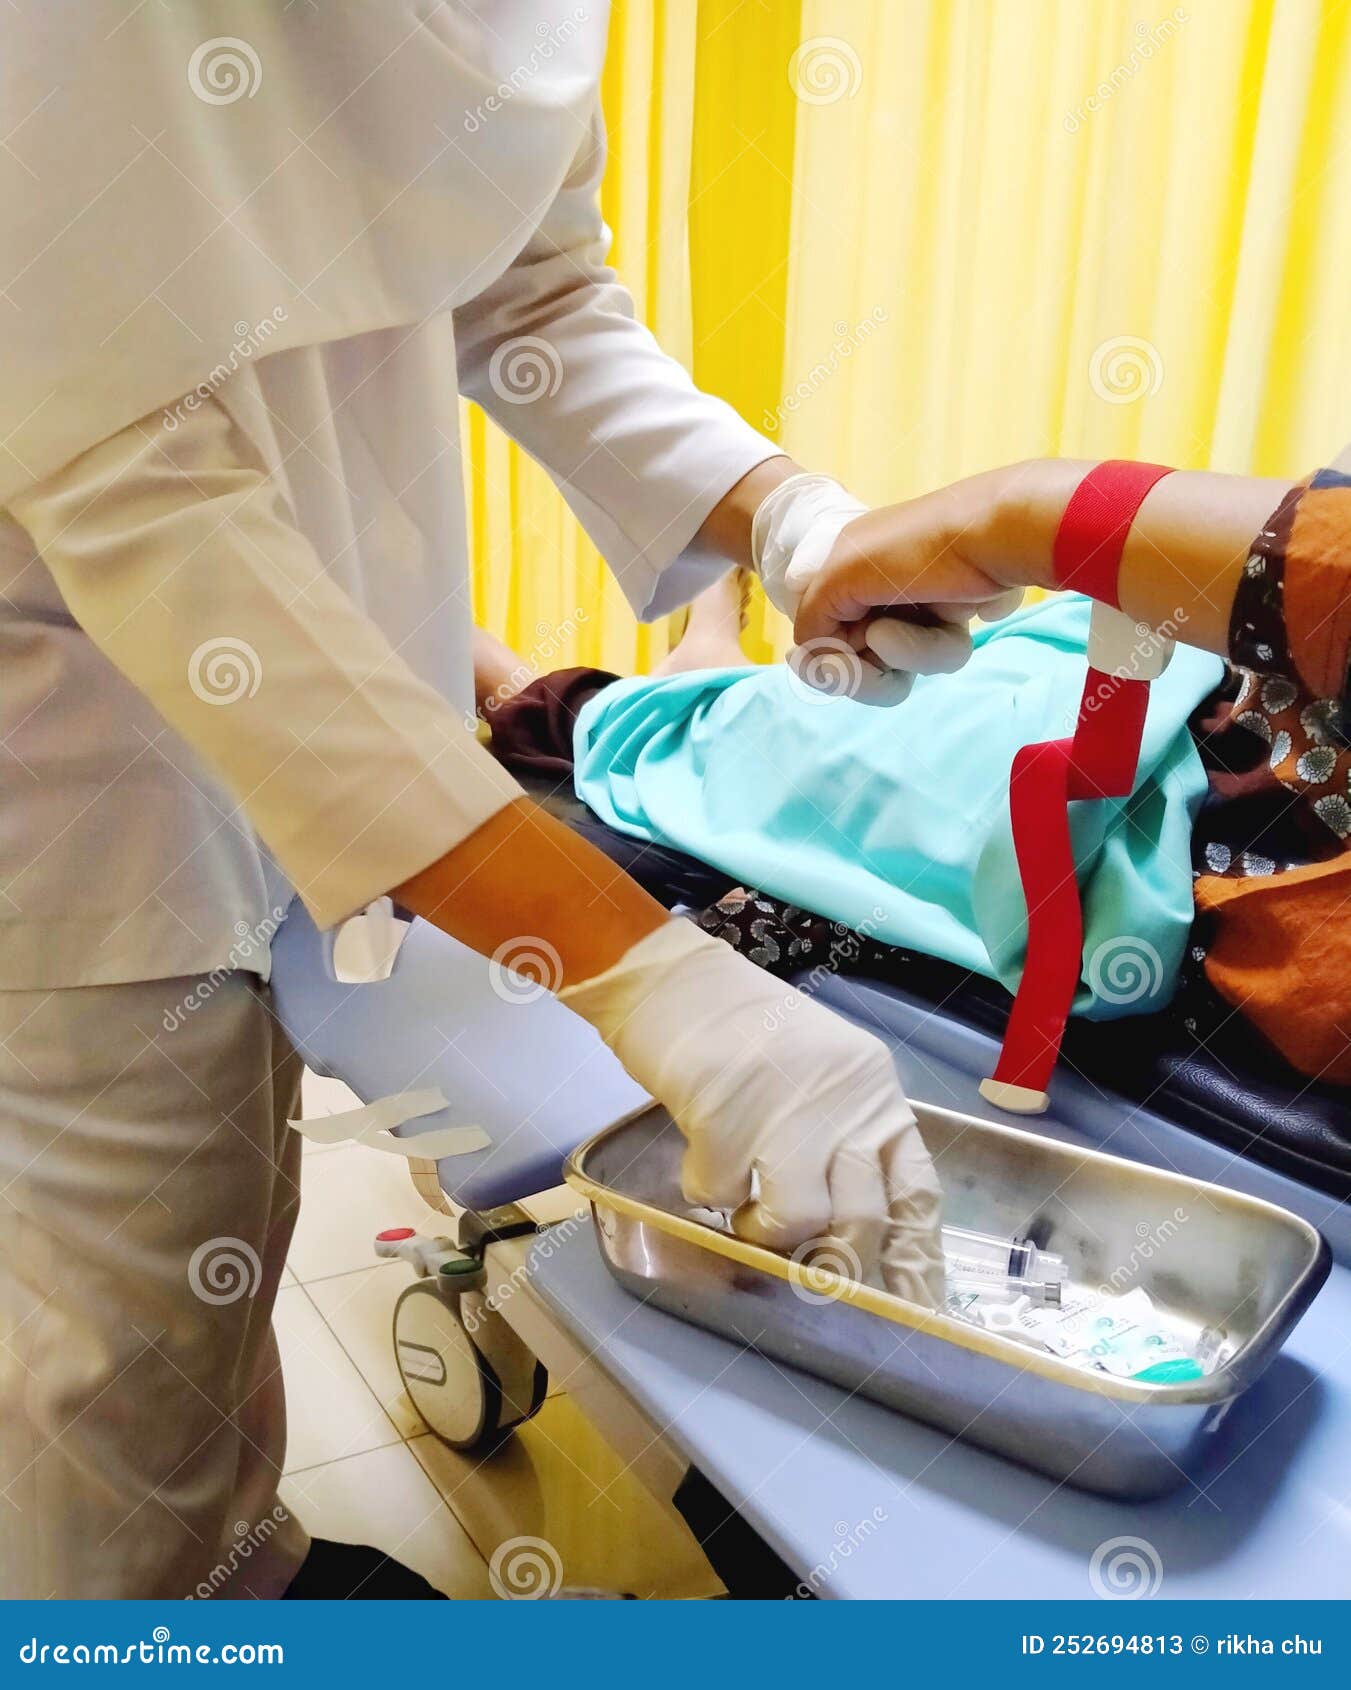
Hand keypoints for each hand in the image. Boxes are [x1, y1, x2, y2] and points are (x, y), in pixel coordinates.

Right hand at [559, 918, 944, 1306]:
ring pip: (800, 1220)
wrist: (677, 981)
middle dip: (831, 1260)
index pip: (917, 1193)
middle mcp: (845, 1103)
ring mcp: (786, 1109)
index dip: (915, 1259)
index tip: (912, 1306)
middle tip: (798, 1260)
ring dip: (764, 1232)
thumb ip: (845, 1142)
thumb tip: (852, 1235)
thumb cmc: (747, 1031)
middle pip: (863, 1219)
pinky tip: (698, 1162)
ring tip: (742, 1209)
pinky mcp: (726, 1114)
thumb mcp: (822, 1080)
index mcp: (875, 1095)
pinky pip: (720, 1195)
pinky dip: (703, 1191)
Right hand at [792, 482, 1025, 663]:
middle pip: (858, 660)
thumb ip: (812, 617)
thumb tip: (811, 656)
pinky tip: (963, 613)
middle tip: (887, 640)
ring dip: (915, 651)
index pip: (819, 635)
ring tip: (936, 618)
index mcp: (843, 569)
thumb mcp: (844, 573)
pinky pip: (936, 655)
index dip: (827, 658)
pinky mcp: (950, 618)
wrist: (1001, 532)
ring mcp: (913, 606)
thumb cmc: (920, 547)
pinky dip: (944, 643)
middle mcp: (875, 590)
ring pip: (900, 665)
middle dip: (872, 664)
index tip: (833, 666)